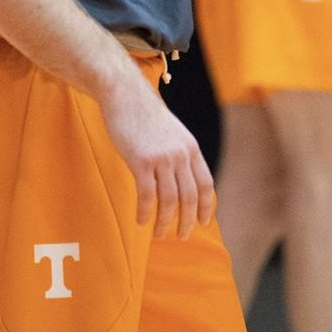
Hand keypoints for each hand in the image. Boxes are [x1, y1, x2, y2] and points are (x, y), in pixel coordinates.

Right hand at [100, 73, 214, 238]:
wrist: (125, 95)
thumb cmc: (145, 115)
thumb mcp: (172, 132)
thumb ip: (179, 153)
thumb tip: (182, 178)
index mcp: (191, 147)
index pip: (206, 184)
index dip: (206, 206)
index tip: (202, 222)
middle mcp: (181, 154)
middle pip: (190, 197)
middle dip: (187, 221)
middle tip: (181, 236)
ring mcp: (162, 158)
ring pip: (170, 200)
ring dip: (165, 222)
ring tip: (159, 234)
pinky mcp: (141, 161)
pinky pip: (147, 195)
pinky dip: (145, 212)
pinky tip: (141, 221)